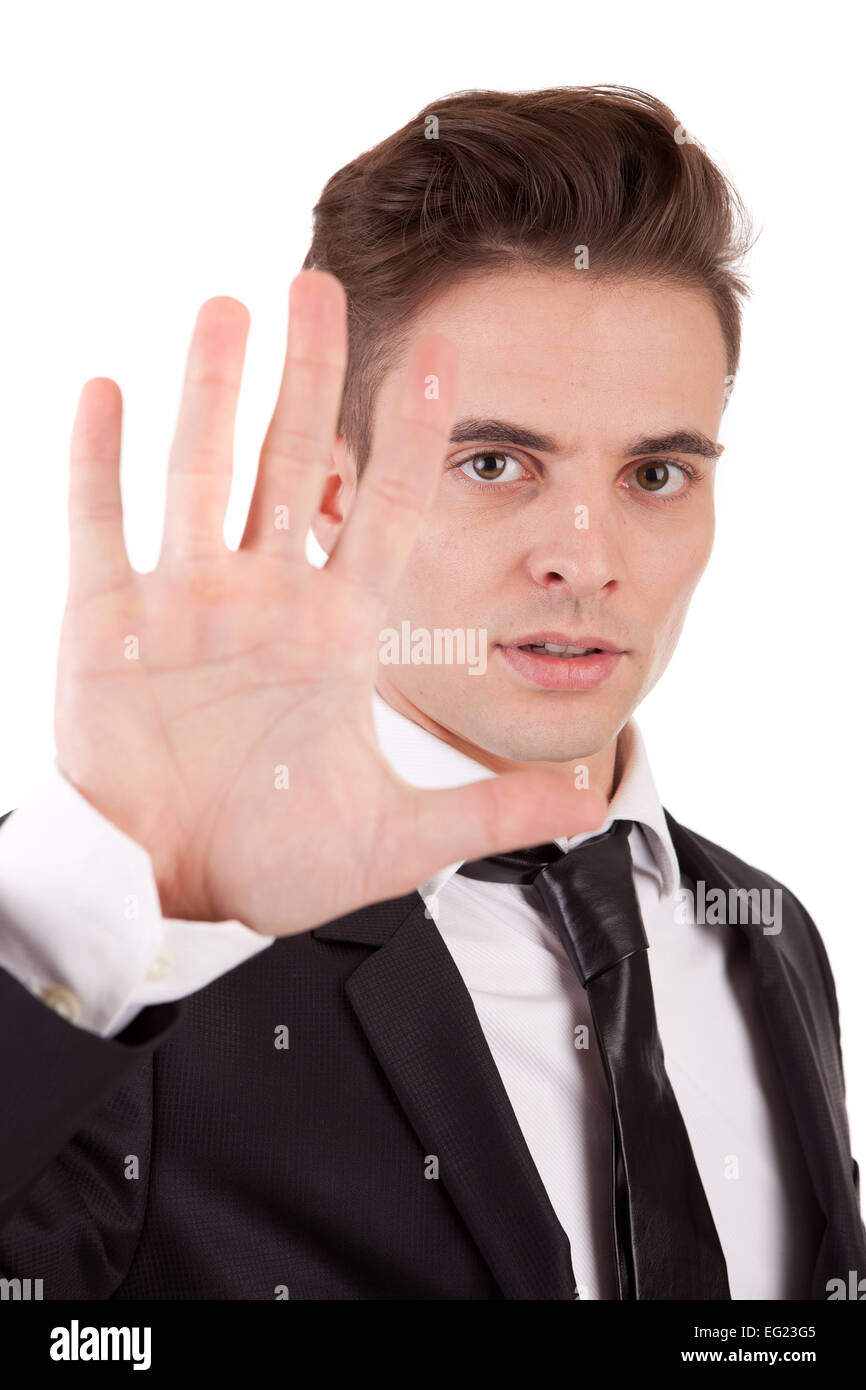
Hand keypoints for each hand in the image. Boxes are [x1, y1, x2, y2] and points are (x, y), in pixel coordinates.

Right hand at [54, 271, 606, 935]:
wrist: (166, 886)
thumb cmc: (274, 860)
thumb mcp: (396, 838)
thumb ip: (492, 811)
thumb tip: (589, 802)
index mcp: (337, 635)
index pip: (385, 514)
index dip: (413, 437)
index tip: (448, 355)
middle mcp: (265, 600)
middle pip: (288, 462)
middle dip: (308, 375)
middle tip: (319, 283)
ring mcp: (186, 603)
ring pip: (199, 472)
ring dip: (209, 390)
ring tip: (228, 307)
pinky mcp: (108, 622)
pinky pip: (101, 525)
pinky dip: (98, 462)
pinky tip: (104, 390)